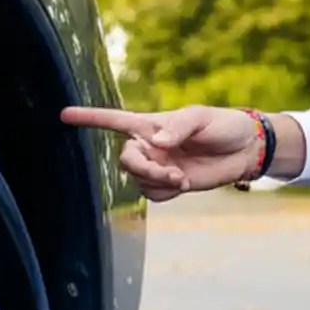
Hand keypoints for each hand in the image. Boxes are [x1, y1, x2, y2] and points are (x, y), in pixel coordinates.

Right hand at [60, 105, 261, 201]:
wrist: (245, 150)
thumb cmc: (223, 125)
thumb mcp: (201, 118)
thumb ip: (177, 128)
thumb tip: (156, 143)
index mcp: (151, 124)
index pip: (114, 120)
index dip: (89, 118)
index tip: (64, 115)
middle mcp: (150, 145)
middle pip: (127, 159)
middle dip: (144, 168)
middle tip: (171, 172)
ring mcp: (159, 166)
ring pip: (139, 180)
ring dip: (157, 181)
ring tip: (182, 177)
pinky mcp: (170, 184)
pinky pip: (153, 194)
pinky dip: (165, 192)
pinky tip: (183, 183)